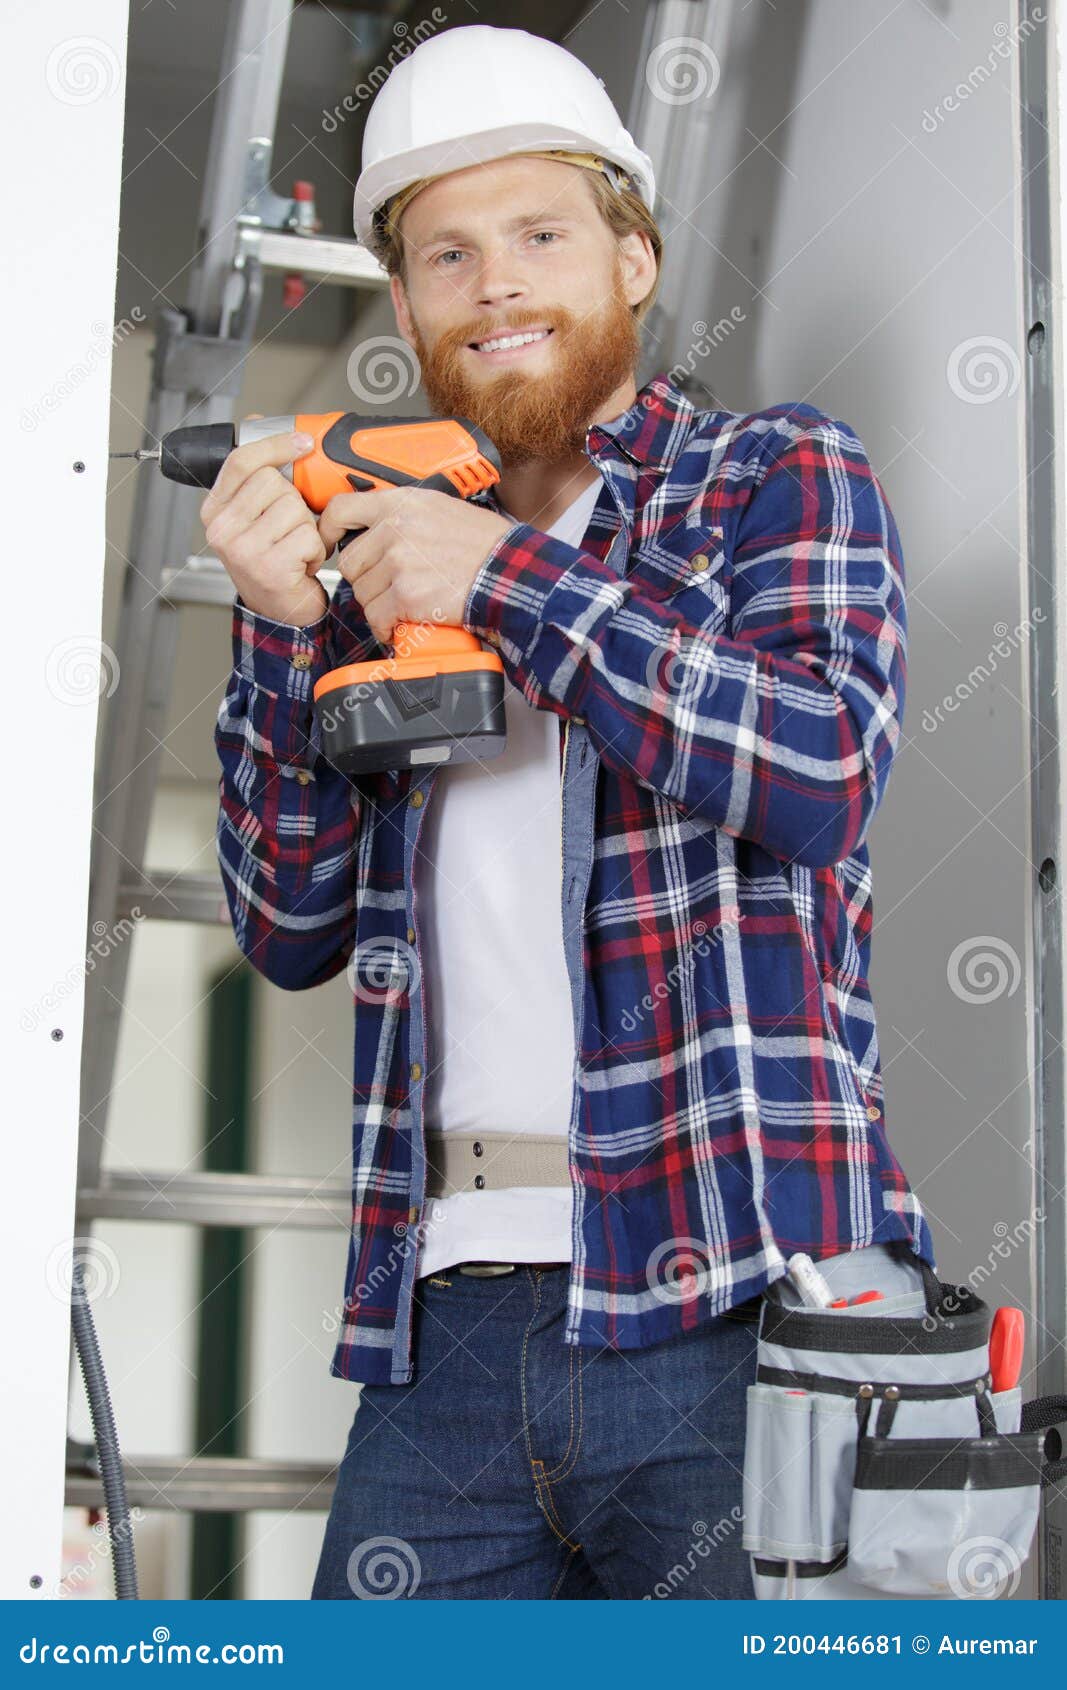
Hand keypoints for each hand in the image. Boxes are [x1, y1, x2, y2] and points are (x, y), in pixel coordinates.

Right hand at [199, 424, 327, 627]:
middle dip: (295, 503)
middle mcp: (222, 529)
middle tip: (288, 528)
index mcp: (215, 510)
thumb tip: (256, 422)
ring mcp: (242, 549)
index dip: (275, 444)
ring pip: (295, 508)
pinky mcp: (268, 567)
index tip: (303, 442)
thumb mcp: (256, 515)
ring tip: (294, 547)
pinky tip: (301, 564)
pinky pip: (308, 536)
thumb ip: (255, 476)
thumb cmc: (272, 561)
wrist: (278, 611)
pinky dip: (315, 550)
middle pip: (274, 482)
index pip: (242, 462)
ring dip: (307, 529)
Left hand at [317, 485, 512, 645]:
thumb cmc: (484, 544)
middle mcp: (395, 530)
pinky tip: (403, 624)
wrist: (508, 572)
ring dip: (380, 605)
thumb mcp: (441, 509)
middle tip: (391, 587)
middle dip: (367, 580)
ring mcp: (399, 564)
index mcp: (401, 504)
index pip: (341, 509)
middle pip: (351, 563)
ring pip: (363, 594)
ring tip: (405, 605)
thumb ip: (404, 515)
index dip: (327, 530)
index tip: (328, 544)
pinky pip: (377, 617)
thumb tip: (376, 529)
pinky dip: (387, 627)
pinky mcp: (406, 596)